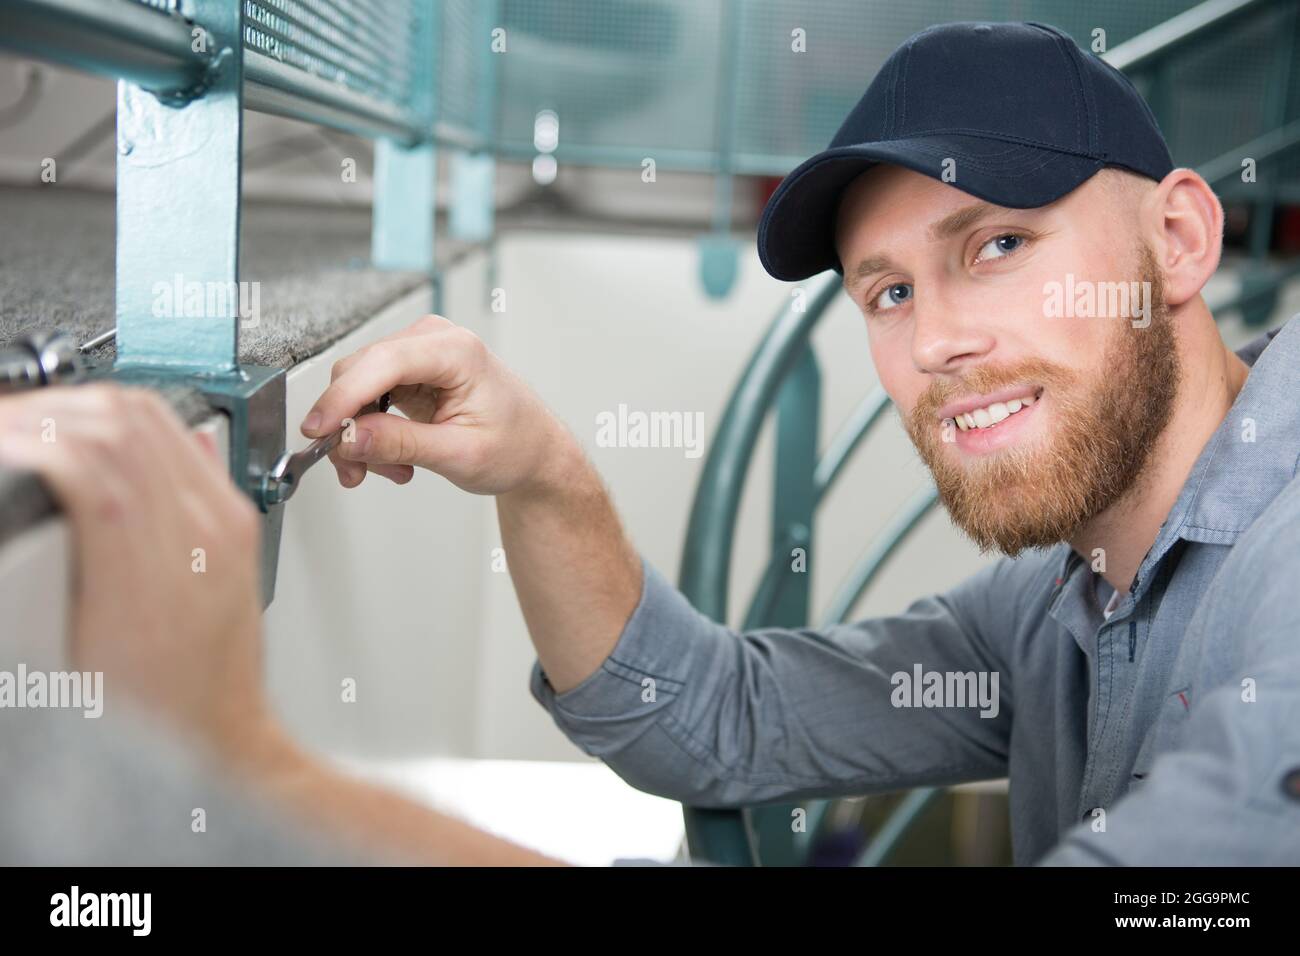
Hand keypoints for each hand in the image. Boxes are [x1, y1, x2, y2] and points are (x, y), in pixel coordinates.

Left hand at [0, 384, 275, 758]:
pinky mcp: (143, 573)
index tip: (37, 419)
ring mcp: (183, 543)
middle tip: (9, 425)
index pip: (154, 419)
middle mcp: (209, 522)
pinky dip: (45, 456)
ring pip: (111, 432)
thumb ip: (198, 516)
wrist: (219, 746)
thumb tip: (186, 453)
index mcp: (224, 522)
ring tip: (5, 441)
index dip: (83, 404)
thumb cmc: (206, 685)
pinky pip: (93, 480)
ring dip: (40, 423)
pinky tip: (17, 465)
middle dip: (55, 405)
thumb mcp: (220, 588)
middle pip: (129, 414)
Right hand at [301, 315, 575, 495]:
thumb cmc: (515, 446)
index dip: (343, 396)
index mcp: (457, 351)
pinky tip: (392, 458)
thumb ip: (401, 444)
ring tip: (392, 470)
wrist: (533, 450)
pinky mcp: (408, 369)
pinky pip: (366, 395)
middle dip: (350, 427)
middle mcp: (434, 339)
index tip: (319, 431)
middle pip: (360, 373)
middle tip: (359, 473)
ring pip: (356, 386)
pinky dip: (369, 430)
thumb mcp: (460, 454)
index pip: (383, 362)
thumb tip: (348, 438)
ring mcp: (419, 351)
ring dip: (360, 435)